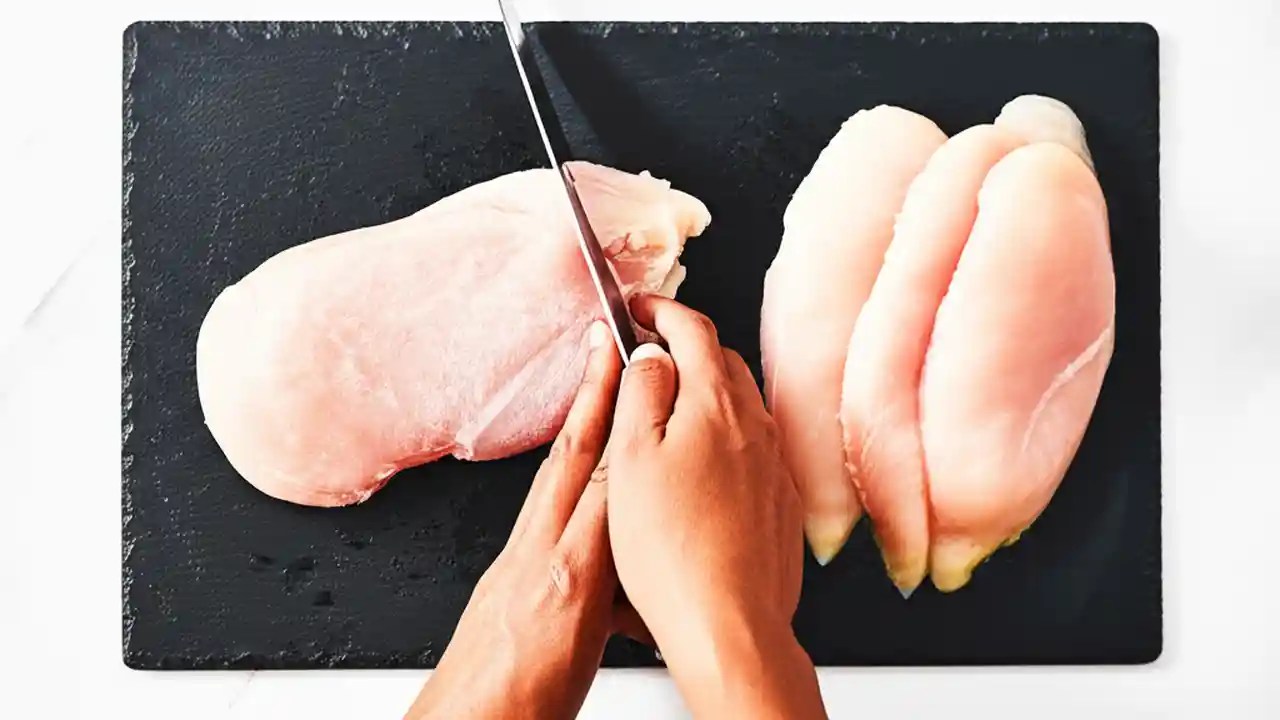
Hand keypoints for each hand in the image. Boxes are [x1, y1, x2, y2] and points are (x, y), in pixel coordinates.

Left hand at [406, 321, 640, 719]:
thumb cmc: (522, 695)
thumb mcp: (579, 624)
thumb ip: (601, 561)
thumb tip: (624, 500)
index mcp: (562, 560)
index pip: (599, 469)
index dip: (617, 412)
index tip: (633, 359)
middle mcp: (536, 551)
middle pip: (570, 461)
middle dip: (592, 398)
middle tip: (604, 343)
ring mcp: (521, 565)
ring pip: (557, 485)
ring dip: (580, 434)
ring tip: (597, 398)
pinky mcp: (517, 587)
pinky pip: (547, 517)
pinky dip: (570, 488)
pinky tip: (585, 493)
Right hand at [606, 296, 825, 718]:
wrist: (730, 624)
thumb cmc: (672, 549)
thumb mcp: (631, 457)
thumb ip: (642, 391)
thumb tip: (652, 353)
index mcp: (716, 404)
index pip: (693, 329)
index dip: (661, 310)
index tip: (637, 308)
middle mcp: (756, 426)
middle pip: (722, 362)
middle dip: (685, 347)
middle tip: (647, 354)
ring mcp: (774, 465)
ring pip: (740, 406)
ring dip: (706, 392)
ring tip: (667, 410)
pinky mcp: (781, 502)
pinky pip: (753, 448)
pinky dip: (724, 437)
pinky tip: (699, 469)